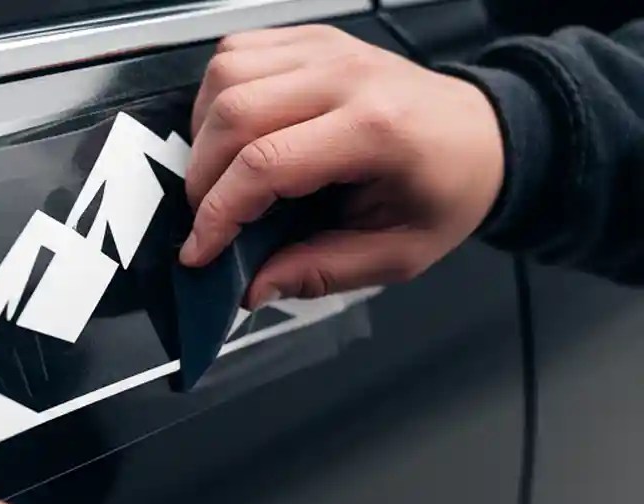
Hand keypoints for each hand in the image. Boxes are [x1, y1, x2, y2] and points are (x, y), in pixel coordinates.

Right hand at [181, 25, 504, 306]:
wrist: (482, 136)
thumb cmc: (445, 191)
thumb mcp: (397, 255)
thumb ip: (321, 272)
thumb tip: (252, 286)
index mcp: (377, 130)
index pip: (265, 163)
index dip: (218, 213)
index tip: (199, 252)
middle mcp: (347, 77)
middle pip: (234, 114)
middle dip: (203, 179)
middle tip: (209, 220)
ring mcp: (327, 50)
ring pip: (224, 77)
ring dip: (204, 134)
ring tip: (221, 176)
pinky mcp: (311, 39)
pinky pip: (234, 52)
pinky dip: (216, 96)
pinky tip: (233, 134)